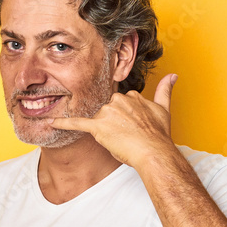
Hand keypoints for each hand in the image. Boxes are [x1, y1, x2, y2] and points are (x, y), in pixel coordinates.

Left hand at [49, 73, 180, 169]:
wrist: (154, 152)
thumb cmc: (158, 136)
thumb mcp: (163, 109)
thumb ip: (165, 89)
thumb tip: (174, 74)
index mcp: (131, 96)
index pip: (121, 105)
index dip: (125, 119)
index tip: (132, 127)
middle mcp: (117, 101)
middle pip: (107, 112)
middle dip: (114, 125)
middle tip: (128, 137)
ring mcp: (107, 113)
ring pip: (98, 120)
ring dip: (106, 131)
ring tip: (121, 141)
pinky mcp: (98, 127)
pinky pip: (77, 123)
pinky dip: (63, 122)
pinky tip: (51, 122)